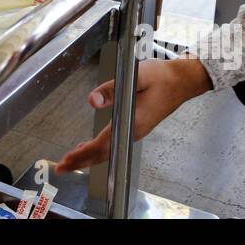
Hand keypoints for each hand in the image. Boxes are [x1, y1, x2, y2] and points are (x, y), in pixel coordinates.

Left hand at [55, 59, 212, 173]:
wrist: (182, 81)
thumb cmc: (161, 77)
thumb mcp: (137, 76)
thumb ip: (111, 88)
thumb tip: (92, 100)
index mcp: (132, 121)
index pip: (102, 143)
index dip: (83, 153)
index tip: (68, 159)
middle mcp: (134, 132)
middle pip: (103, 153)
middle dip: (81, 161)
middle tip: (61, 168)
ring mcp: (136, 132)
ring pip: (108, 151)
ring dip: (88, 157)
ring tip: (71, 162)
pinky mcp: (137, 128)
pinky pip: (114, 145)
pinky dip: (98, 150)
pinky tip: (89, 148)